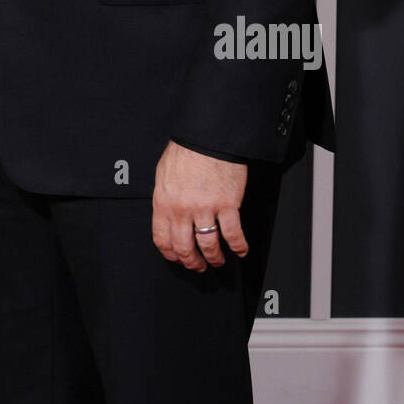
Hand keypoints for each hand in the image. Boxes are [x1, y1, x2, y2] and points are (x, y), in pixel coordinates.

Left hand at [152, 140, 247, 271]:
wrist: (208, 137)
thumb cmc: (187, 151)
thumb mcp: (164, 174)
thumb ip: (165, 198)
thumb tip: (168, 215)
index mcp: (164, 201)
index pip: (162, 239)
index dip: (170, 254)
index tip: (177, 258)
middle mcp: (182, 209)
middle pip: (185, 248)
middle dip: (192, 262)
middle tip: (198, 266)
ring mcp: (205, 208)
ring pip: (209, 245)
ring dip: (215, 258)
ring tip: (218, 260)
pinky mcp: (227, 205)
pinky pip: (233, 234)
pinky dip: (238, 246)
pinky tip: (240, 250)